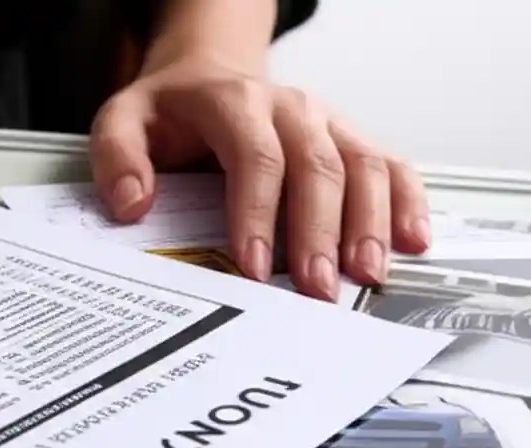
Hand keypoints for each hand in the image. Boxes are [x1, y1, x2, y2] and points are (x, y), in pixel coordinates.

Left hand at [89, 59, 430, 299]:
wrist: (207, 76)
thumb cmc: (170, 110)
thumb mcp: (122, 121)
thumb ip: (117, 158)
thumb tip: (131, 203)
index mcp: (234, 101)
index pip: (255, 157)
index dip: (258, 214)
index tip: (253, 267)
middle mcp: (289, 107)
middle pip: (317, 167)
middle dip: (320, 233)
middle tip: (316, 288)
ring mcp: (326, 122)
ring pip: (363, 165)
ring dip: (370, 223)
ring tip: (367, 274)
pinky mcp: (349, 139)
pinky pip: (389, 165)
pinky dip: (408, 201)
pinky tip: (413, 241)